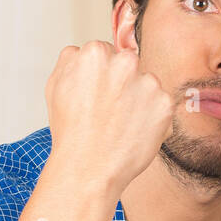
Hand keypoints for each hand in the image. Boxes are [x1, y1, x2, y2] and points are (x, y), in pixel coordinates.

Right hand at [45, 40, 173, 194]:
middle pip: (128, 66)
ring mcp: (149, 83)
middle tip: (109, 110)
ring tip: (120, 125)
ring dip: (139, 100)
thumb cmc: (71, 133)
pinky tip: (134, 132)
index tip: (97, 94)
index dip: (101, 77)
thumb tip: (82, 52)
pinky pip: (160, 107)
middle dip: (122, 83)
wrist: (90, 168)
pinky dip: (152, 119)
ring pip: (147, 85)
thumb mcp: (55, 86)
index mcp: (95, 53)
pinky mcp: (165, 105)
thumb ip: (71, 61)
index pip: (106, 54)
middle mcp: (126, 62)